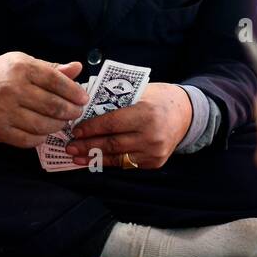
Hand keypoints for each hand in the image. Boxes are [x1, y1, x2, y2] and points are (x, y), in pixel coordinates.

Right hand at [0, 53, 87, 147]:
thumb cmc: (4, 73)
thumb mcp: (26, 63)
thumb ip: (52, 68)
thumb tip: (78, 68)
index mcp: (22, 68)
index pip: (55, 81)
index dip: (74, 92)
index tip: (84, 99)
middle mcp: (12, 89)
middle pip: (52, 105)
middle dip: (70, 111)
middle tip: (77, 112)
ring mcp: (4, 111)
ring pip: (42, 125)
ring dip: (58, 125)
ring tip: (62, 121)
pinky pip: (28, 140)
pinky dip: (41, 138)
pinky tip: (45, 131)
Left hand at [66, 82, 191, 169]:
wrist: (186, 113)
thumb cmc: (158, 98)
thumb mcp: (139, 92)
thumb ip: (116, 102)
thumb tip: (85, 110)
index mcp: (146, 114)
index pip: (111, 123)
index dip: (91, 128)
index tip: (75, 130)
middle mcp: (151, 135)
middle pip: (112, 143)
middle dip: (87, 146)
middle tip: (69, 146)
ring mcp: (154, 152)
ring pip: (117, 157)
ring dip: (94, 158)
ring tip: (76, 157)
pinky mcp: (154, 163)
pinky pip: (126, 164)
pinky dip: (109, 162)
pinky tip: (95, 160)